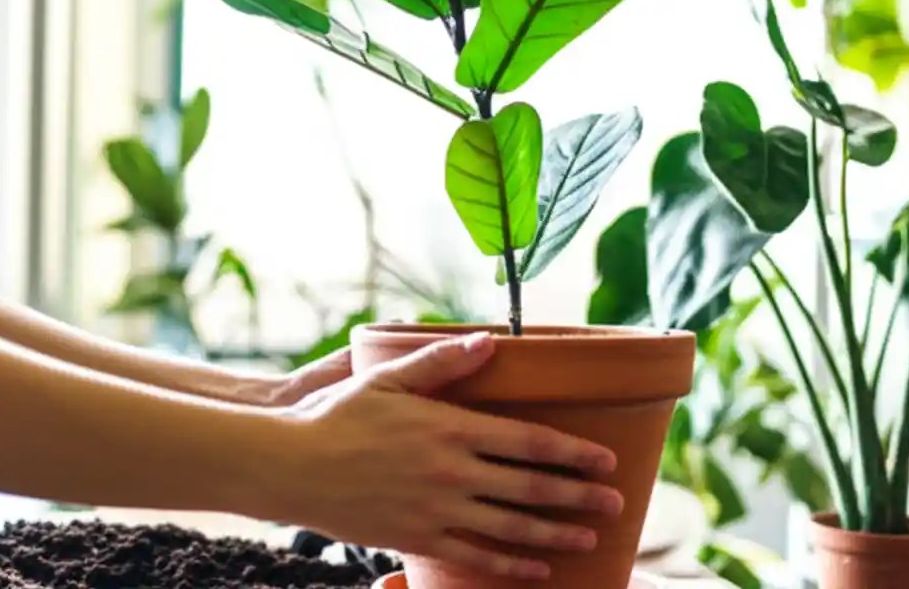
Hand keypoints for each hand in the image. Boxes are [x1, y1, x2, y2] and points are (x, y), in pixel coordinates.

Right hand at [261, 333, 623, 580]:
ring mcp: (436, 509)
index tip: (606, 459)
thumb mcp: (388, 379)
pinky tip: (538, 568)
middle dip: (579, 496)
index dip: (573, 452)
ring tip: (591, 536)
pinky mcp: (417, 538)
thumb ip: (442, 362)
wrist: (290, 466)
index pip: (529, 442)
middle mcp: (451, 471)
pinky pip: (474, 555)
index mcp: (450, 427)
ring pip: (510, 527)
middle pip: (531, 487)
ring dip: (556, 533)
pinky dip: (511, 564)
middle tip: (618, 501)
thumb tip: (490, 341)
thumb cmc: (339, 415)